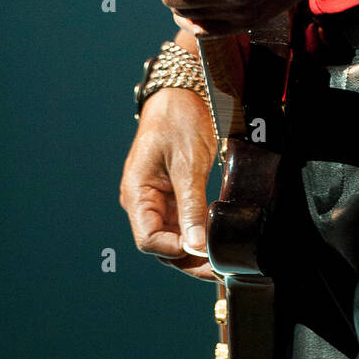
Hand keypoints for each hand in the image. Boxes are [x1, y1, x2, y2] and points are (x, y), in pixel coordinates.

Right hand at [119, 87, 217, 280]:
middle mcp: (143, 202)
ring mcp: (158, 199)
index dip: (175, 250)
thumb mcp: (188, 163)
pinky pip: (183, 222)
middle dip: (189, 259)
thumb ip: (191, 205)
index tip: (204, 253)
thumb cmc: (178, 120)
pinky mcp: (173, 193)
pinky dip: (199, 233)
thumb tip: (196, 245)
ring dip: (196, 250)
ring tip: (221, 260)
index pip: (149, 240)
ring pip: (174, 237)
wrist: (182, 91)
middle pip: (162, 244)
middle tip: (219, 267)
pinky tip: (217, 240)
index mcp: (137, 194)